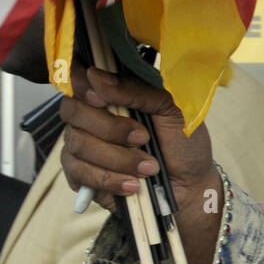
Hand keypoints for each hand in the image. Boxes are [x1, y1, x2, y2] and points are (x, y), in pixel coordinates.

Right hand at [60, 66, 216, 214]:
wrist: (190, 187)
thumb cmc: (183, 145)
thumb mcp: (171, 109)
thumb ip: (136, 90)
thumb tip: (96, 76)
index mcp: (113, 94)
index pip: (79, 78)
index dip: (83, 86)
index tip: (101, 98)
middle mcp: (92, 117)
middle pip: (73, 111)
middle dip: (110, 128)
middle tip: (143, 138)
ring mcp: (82, 147)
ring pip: (78, 144)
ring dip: (118, 159)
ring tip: (149, 168)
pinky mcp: (81, 176)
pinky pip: (79, 173)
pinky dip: (110, 179)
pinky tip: (133, 184)